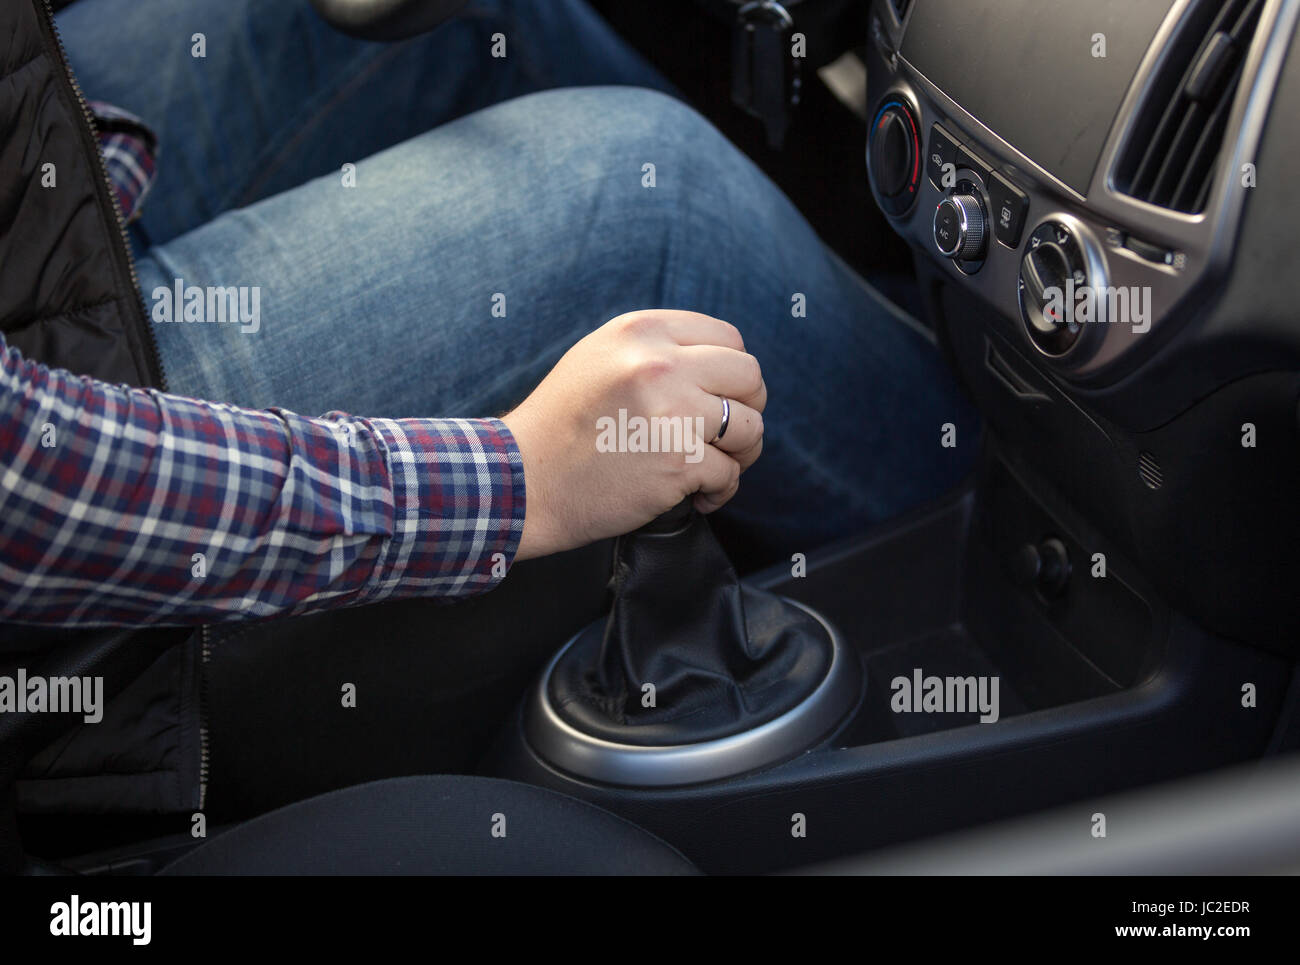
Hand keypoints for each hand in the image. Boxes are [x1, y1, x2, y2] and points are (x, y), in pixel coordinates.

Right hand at [501, 310, 766, 559]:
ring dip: (739, 454)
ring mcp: (672, 412)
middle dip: (748, 409)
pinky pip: (730, 474)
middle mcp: (660, 364)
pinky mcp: (678, 461)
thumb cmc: (560, 425)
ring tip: (711, 468)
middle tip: (724, 436)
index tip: (720, 399)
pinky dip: (719, 491)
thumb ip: (656, 350)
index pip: (728, 339)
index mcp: (642, 332)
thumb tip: (720, 363)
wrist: (523, 481)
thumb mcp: (599, 358)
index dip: (732, 374)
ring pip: (750, 427)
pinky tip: (695, 498)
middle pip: (750, 378)